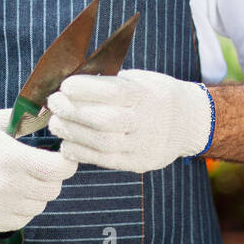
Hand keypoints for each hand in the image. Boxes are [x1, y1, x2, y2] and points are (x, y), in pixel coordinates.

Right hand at [0, 108, 78, 231]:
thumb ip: (26, 119)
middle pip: (52, 189)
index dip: (67, 163)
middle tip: (42, 168)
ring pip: (38, 206)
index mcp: (11, 157)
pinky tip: (12, 195)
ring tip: (24, 180)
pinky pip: (21, 220)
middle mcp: (5, 184)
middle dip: (52, 178)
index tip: (64, 157)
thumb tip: (51, 111)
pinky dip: (22, 209)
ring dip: (37, 195)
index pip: (58, 169)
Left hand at [46, 69, 211, 172]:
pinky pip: (104, 161)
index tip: (65, 85)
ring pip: (102, 143)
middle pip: (104, 120)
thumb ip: (112, 84)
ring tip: (56, 123)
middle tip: (54, 104)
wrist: (189, 122)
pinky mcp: (138, 163)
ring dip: (72, 133)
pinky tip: (67, 144)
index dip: (85, 89)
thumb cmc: (156, 95)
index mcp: (147, 95)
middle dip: (72, 112)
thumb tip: (72, 85)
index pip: (113, 92)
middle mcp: (147, 121)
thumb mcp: (142, 80)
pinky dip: (81, 153)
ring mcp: (143, 145)